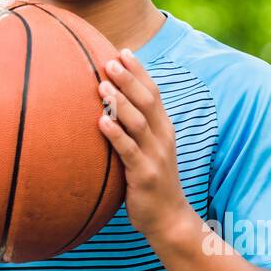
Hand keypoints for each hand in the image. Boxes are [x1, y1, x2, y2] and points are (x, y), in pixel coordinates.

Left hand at [97, 47, 197, 239]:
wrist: (169, 219)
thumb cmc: (150, 181)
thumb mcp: (146, 150)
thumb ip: (133, 129)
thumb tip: (106, 108)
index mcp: (164, 129)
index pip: (153, 93)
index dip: (139, 71)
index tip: (123, 51)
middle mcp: (162, 138)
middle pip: (147, 101)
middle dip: (129, 79)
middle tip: (109, 61)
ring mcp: (155, 156)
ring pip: (139, 122)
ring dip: (120, 102)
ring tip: (102, 86)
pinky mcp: (144, 175)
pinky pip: (129, 151)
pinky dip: (116, 134)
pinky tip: (101, 122)